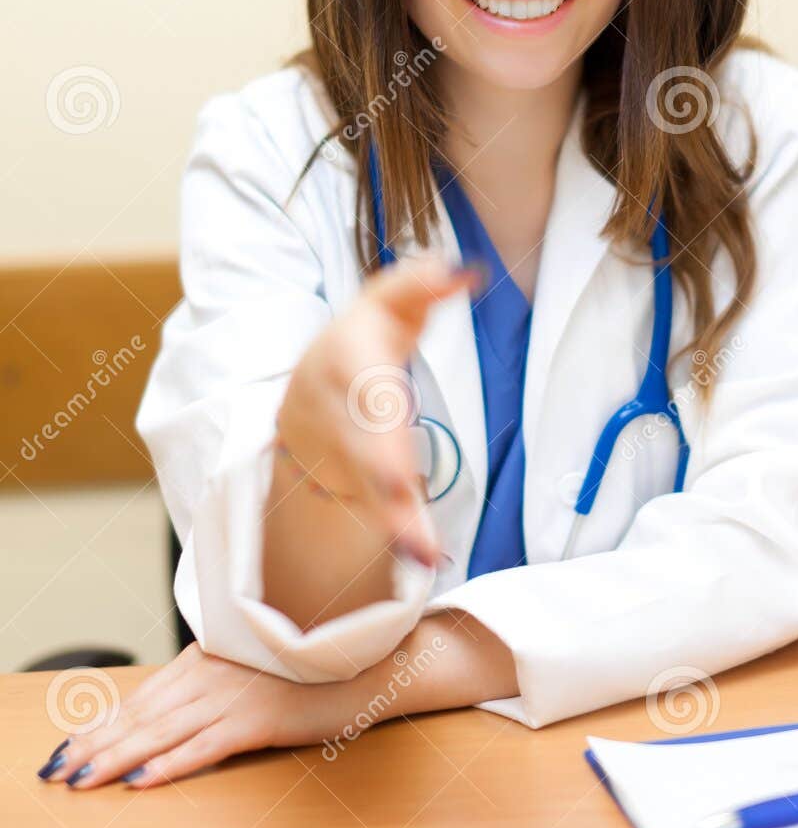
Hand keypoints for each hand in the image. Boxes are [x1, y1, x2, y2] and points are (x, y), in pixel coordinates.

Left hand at [35, 644, 340, 791]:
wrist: (369, 666)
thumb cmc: (312, 672)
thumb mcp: (252, 672)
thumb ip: (211, 686)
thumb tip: (171, 716)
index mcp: (207, 658)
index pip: (141, 696)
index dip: (100, 724)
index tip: (67, 748)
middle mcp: (213, 673)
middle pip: (141, 714)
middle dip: (95, 745)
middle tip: (58, 771)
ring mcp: (236, 695)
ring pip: (162, 731)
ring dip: (116, 758)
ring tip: (83, 779)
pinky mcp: (261, 720)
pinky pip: (204, 747)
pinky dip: (169, 764)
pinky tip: (141, 780)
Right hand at [277, 253, 483, 569]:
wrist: (303, 383)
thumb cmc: (364, 337)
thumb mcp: (388, 300)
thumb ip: (421, 285)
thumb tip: (462, 269)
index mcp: (347, 356)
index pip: (364, 385)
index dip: (377, 416)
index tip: (399, 450)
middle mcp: (332, 405)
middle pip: (362, 444)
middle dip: (384, 482)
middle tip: (412, 515)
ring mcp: (332, 448)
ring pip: (364, 486)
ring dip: (394, 522)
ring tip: (426, 554)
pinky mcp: (342, 479)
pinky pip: (371, 508)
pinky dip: (396, 533)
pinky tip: (426, 558)